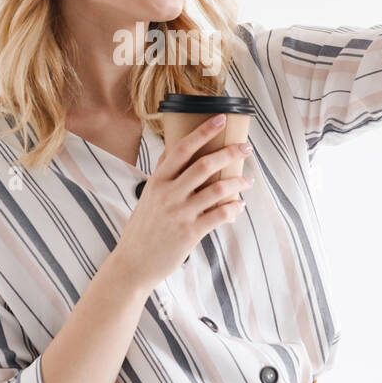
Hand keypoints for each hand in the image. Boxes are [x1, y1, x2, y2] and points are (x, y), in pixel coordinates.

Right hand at [111, 114, 252, 291]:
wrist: (133, 263)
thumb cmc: (143, 228)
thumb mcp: (147, 196)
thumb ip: (161, 174)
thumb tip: (171, 149)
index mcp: (157, 181)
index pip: (182, 148)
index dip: (203, 131)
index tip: (221, 119)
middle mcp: (169, 193)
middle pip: (205, 164)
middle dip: (230, 153)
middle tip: (246, 148)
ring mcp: (180, 213)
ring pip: (217, 189)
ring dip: (238, 182)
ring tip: (248, 181)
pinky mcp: (190, 232)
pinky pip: (219, 214)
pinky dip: (234, 208)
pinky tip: (239, 205)